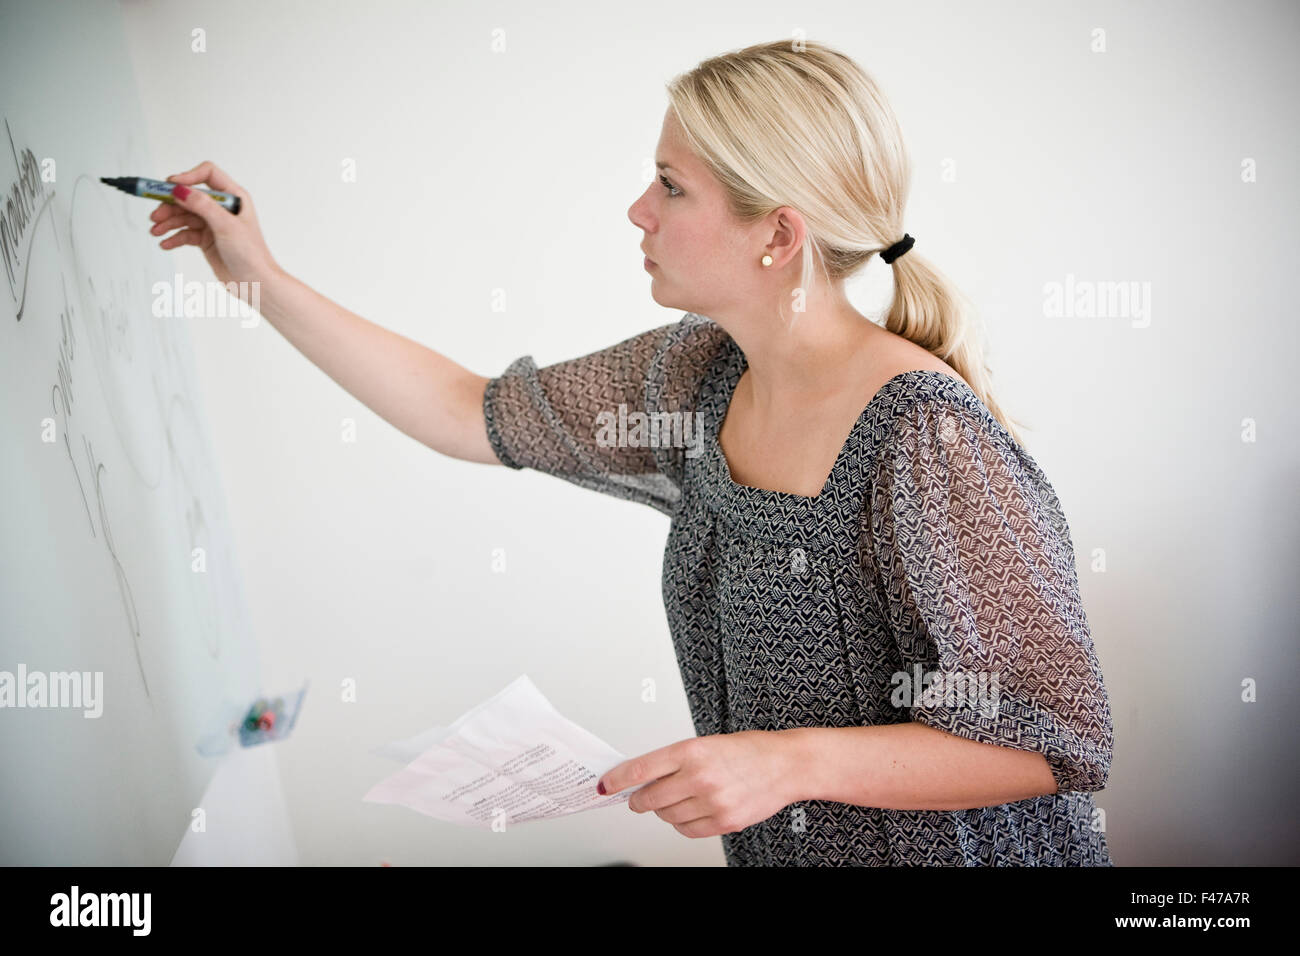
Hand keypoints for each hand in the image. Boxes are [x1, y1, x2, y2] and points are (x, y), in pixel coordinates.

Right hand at [149, 161, 282, 288]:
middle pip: (190, 196)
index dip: (187, 177)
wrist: (256, 284)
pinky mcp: (207, 240)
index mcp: (234, 197)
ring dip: (168, 222)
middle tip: (155, 215)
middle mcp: (223, 208)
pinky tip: (165, 243)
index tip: (169, 187)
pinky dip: (174, 237)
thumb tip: (180, 190)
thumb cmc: (251, 255)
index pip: (208, 174)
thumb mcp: (226, 226)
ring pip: (184, 216)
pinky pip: (185, 233)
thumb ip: (203, 206)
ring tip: (155, 231)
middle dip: (171, 204)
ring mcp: (213, 224)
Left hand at [597, 731, 801, 838]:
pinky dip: (681, 824)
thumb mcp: (706, 744)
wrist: (786, 765)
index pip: (641, 768)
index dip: (617, 779)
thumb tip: (642, 778)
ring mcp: (713, 802)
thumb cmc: (748, 750)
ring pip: (667, 816)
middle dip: (638, 800)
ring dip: (663, 811)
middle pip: (649, 798)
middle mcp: (700, 776)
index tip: (606, 785)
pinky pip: (687, 830)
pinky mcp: (724, 822)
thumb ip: (674, 760)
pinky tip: (690, 811)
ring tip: (677, 799)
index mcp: (692, 750)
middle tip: (638, 798)